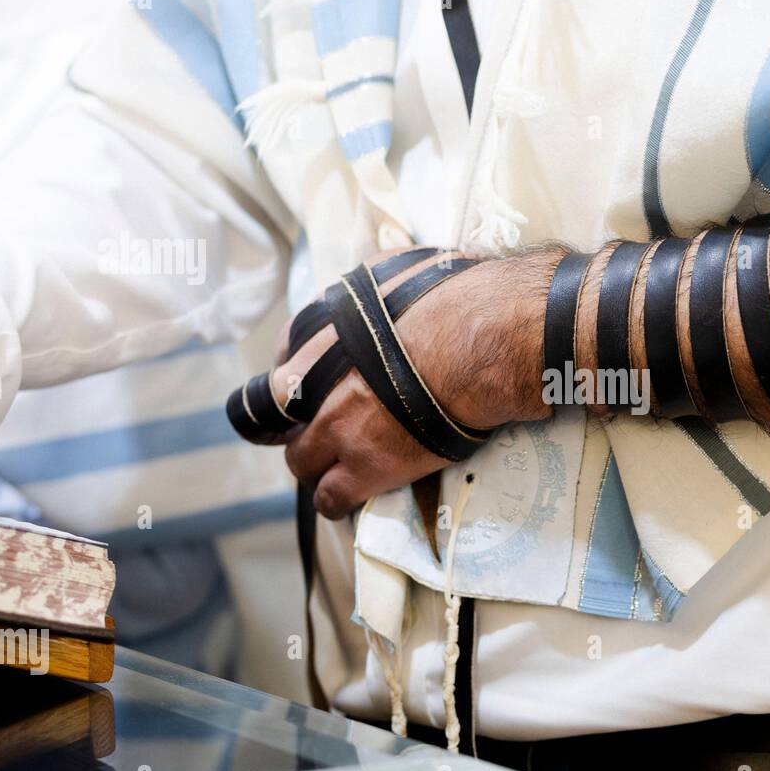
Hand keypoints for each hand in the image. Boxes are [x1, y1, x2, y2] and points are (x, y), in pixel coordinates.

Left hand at [270, 248, 556, 518]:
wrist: (485, 343)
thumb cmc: (455, 297)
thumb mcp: (398, 270)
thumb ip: (370, 287)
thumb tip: (372, 278)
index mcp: (319, 335)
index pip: (284, 366)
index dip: (297, 385)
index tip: (311, 392)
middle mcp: (317, 384)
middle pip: (284, 422)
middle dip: (301, 430)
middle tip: (326, 434)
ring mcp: (337, 429)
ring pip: (302, 463)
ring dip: (318, 466)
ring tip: (339, 468)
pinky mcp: (367, 468)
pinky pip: (333, 498)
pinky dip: (338, 501)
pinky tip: (348, 500)